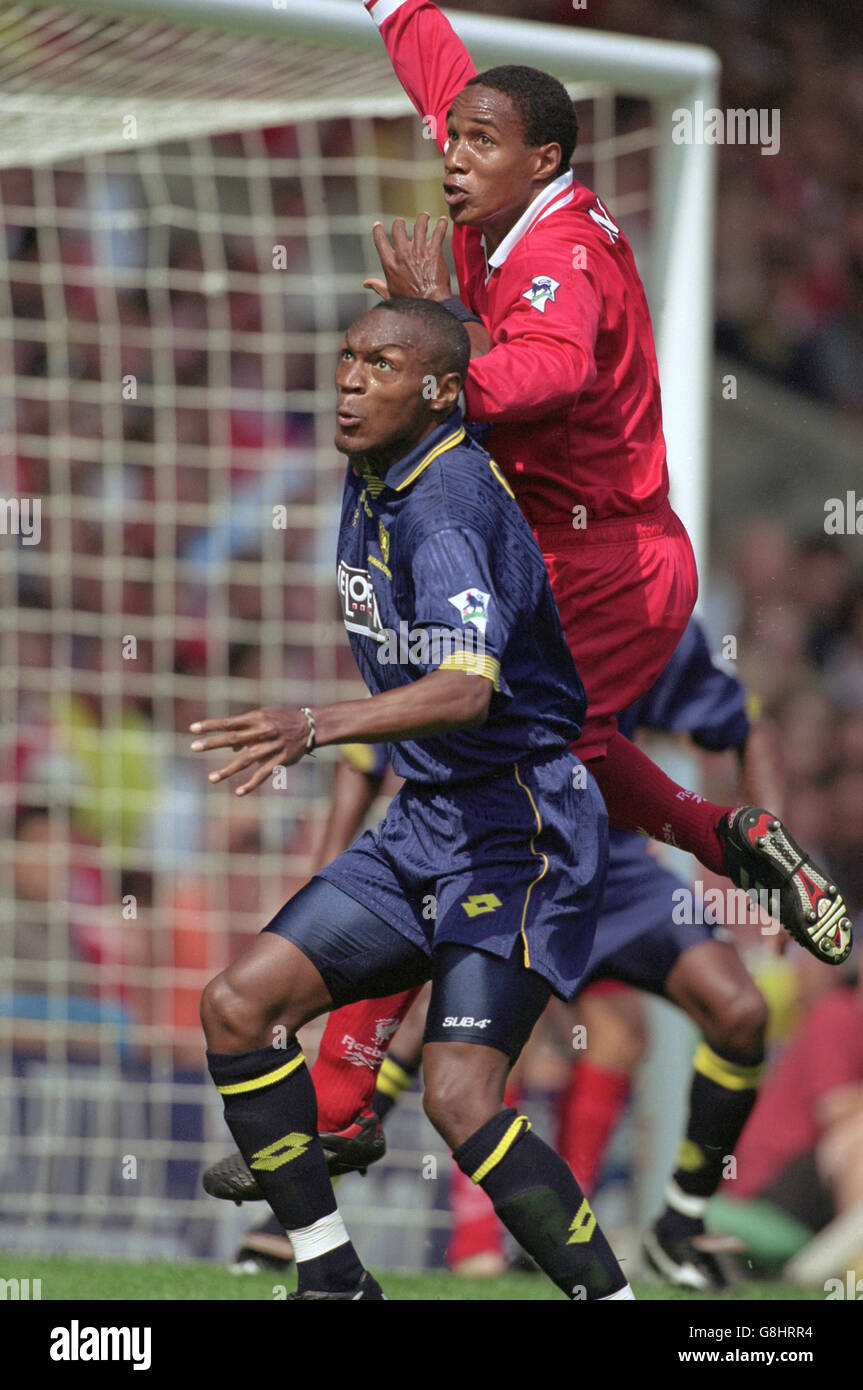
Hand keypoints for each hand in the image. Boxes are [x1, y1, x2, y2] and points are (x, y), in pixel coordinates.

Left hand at [189, 706, 309, 794]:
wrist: (310, 727)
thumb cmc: (281, 721)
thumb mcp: (264, 718)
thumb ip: (246, 730)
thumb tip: (230, 748)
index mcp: (256, 719)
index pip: (229, 722)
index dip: (211, 725)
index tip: (192, 728)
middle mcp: (262, 732)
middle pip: (233, 739)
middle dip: (212, 743)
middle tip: (193, 747)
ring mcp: (271, 747)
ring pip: (246, 760)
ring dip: (227, 770)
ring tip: (211, 778)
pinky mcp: (280, 760)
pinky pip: (263, 774)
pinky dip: (251, 784)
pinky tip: (239, 792)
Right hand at [364, 212, 451, 300]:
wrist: (430, 304)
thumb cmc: (409, 303)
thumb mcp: (390, 295)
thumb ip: (378, 286)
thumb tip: (366, 283)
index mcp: (390, 263)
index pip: (380, 240)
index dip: (377, 230)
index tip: (377, 225)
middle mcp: (403, 254)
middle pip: (398, 228)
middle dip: (399, 223)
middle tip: (402, 222)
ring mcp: (419, 250)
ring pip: (419, 225)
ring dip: (421, 218)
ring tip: (423, 216)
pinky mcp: (434, 251)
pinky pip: (438, 232)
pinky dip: (441, 224)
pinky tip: (443, 220)